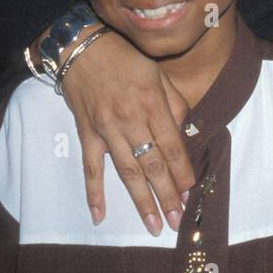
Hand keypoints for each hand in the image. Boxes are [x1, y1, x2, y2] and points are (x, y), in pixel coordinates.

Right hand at [58, 29, 195, 233]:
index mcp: (153, 104)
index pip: (172, 145)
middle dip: (167, 195)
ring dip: (142, 200)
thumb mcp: (159, 74)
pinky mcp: (87, 133)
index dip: (182, 171)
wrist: (81, 46)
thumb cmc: (126, 58)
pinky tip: (100, 216)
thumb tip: (185, 133)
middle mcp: (131, 120)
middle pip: (153, 164)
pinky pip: (91, 167)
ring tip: (154, 225)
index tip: (190, 193)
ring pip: (127, 171)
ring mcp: (107, 129)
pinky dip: (95, 193)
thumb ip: (175, 104)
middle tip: (177, 221)